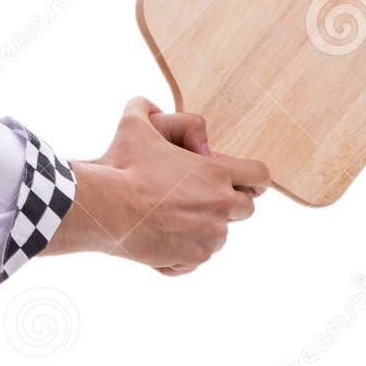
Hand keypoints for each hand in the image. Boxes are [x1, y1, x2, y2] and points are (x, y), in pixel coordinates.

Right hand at [40, 97, 268, 273]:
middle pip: (245, 208)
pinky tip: (159, 237)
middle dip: (227, 202)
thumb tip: (150, 106)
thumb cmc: (122, 164)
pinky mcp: (193, 259)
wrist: (106, 208)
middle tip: (198, 197)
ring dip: (204, 227)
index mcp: (215, 173)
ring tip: (172, 218)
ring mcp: (209, 236)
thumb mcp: (133, 123)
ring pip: (220, 234)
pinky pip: (196, 256)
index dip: (252, 177)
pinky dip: (182, 250)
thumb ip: (146, 107)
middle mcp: (220, 206)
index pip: (260, 176)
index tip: (240, 179)